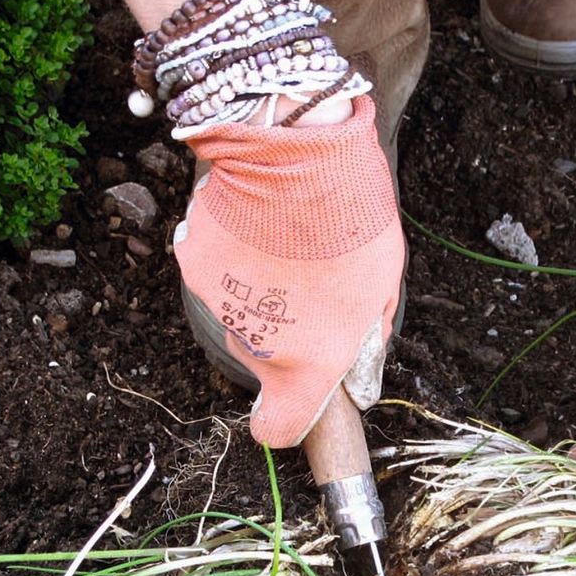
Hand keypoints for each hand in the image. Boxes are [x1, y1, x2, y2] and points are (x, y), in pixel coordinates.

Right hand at [175, 95, 403, 447]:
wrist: (298, 148)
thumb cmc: (351, 219)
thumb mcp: (382, 285)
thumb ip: (365, 339)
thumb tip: (357, 373)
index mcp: (306, 364)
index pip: (278, 427)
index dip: (284, 421)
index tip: (292, 408)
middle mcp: (256, 346)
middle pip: (262, 360)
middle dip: (283, 333)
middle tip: (311, 284)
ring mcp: (219, 303)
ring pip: (239, 311)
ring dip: (258, 290)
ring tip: (287, 243)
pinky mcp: (194, 261)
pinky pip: (216, 269)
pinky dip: (233, 254)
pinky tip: (258, 222)